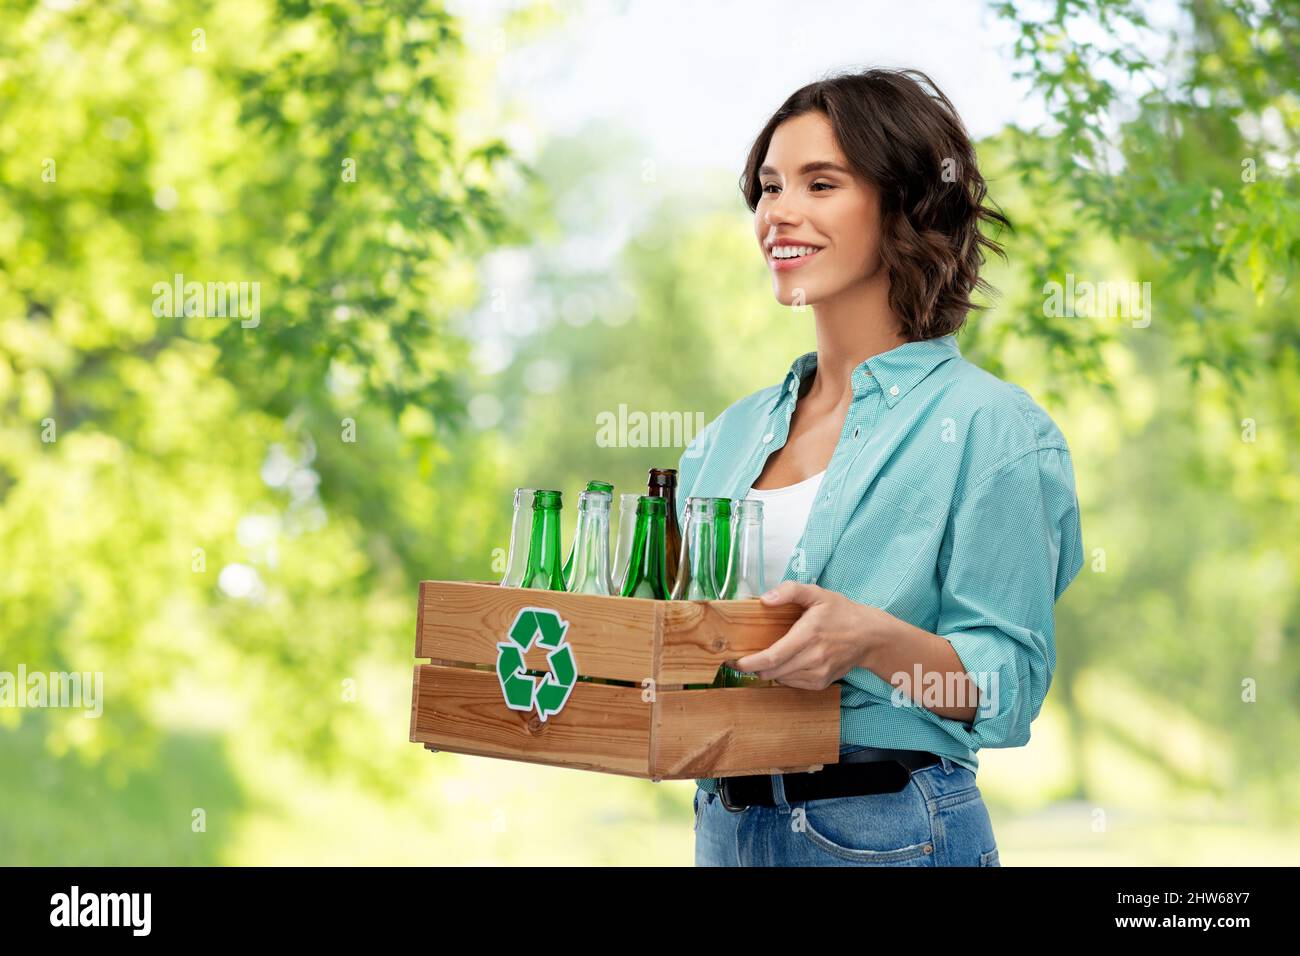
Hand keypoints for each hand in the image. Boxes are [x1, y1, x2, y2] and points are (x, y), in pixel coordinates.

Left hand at [730, 581, 882, 689]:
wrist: (869, 637)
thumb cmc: (841, 613)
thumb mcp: (817, 593)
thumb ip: (790, 591)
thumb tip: (765, 599)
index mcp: (808, 635)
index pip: (772, 656)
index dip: (749, 663)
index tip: (734, 661)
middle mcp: (813, 658)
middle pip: (772, 671)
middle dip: (754, 666)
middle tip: (745, 657)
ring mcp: (818, 673)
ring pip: (780, 678)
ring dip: (770, 669)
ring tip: (773, 654)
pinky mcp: (821, 683)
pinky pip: (792, 683)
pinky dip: (785, 674)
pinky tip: (790, 660)